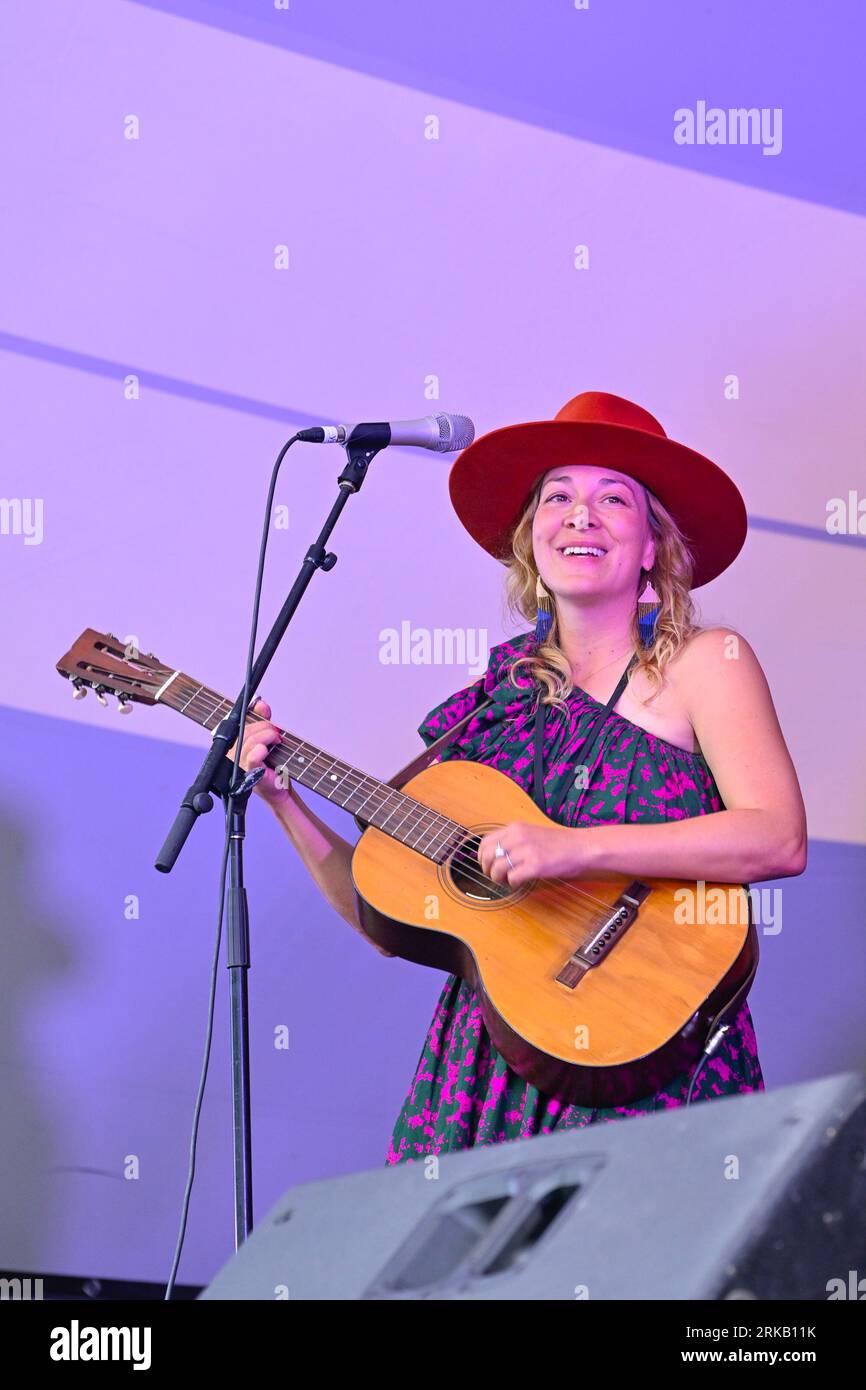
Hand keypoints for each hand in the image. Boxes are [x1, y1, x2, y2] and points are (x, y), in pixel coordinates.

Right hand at [228, 698, 296, 810]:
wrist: (280, 787)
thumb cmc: (272, 765)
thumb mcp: (268, 739)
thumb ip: (263, 720)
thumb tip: (260, 704)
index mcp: (233, 744)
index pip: (238, 723)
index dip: (251, 714)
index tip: (264, 709)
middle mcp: (232, 754)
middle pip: (245, 730)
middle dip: (264, 726)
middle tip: (277, 732)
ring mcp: (239, 765)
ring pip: (250, 740)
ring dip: (267, 736)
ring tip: (277, 741)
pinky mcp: (250, 774)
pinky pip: (251, 757)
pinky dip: (260, 750)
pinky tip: (266, 749)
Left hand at [477, 821, 591, 887]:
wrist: (582, 847)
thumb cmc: (560, 844)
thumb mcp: (532, 833)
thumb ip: (513, 840)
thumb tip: (494, 856)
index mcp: (516, 827)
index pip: (485, 841)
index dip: (482, 857)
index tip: (486, 865)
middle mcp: (518, 836)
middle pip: (488, 856)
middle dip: (487, 870)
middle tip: (495, 876)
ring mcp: (526, 850)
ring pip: (497, 868)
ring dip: (499, 879)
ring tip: (508, 880)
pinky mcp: (535, 865)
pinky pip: (512, 878)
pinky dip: (513, 883)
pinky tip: (520, 882)